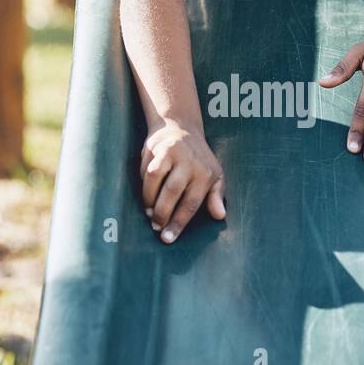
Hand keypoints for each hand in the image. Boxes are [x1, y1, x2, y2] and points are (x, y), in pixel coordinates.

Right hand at [141, 120, 225, 242]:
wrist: (181, 126)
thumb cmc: (199, 159)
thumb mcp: (215, 175)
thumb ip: (216, 196)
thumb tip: (220, 215)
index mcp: (205, 173)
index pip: (191, 202)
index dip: (178, 223)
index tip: (168, 238)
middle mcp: (188, 161)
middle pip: (172, 191)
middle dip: (162, 214)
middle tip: (156, 228)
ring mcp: (170, 152)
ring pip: (155, 178)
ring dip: (149, 199)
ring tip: (148, 213)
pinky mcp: (155, 147)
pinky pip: (145, 169)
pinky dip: (143, 185)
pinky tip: (145, 195)